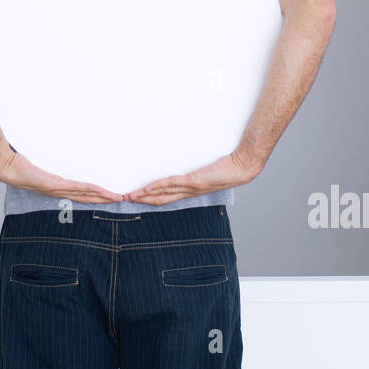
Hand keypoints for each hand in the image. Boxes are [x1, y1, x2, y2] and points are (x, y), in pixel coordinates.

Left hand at [0, 143, 126, 203]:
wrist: (5, 166)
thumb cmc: (19, 164)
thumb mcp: (38, 162)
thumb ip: (49, 160)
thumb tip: (58, 151)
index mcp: (56, 188)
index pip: (80, 195)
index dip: (96, 197)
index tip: (109, 196)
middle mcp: (58, 192)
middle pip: (86, 198)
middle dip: (104, 200)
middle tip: (121, 200)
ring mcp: (56, 189)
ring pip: (85, 195)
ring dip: (102, 197)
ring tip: (117, 198)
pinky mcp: (53, 184)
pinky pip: (76, 188)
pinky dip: (90, 190)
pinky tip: (101, 191)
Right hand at [124, 149, 263, 205]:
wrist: (242, 168)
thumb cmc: (228, 168)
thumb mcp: (210, 171)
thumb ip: (198, 171)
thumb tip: (189, 168)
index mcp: (191, 193)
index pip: (166, 199)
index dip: (150, 201)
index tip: (136, 199)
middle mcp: (189, 193)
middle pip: (160, 200)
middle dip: (143, 201)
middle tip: (126, 200)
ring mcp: (190, 188)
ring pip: (163, 195)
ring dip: (145, 196)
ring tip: (131, 196)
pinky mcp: (194, 180)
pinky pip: (172, 185)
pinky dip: (158, 187)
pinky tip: (146, 188)